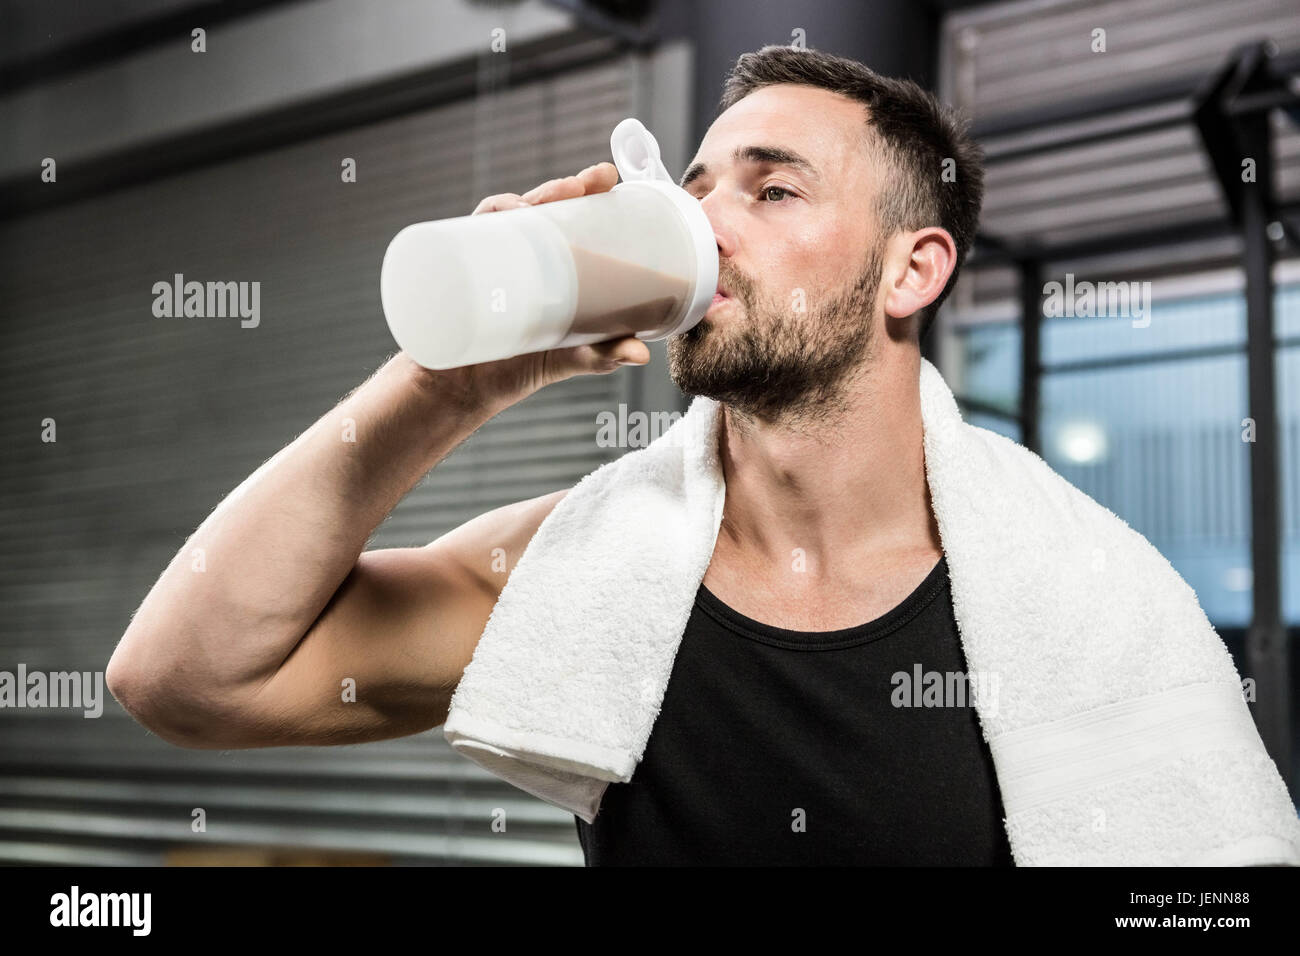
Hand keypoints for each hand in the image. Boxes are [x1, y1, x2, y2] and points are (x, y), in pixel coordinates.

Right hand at [416, 163, 651, 410]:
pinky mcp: (463, 271)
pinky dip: (485, 223)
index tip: (606, 177)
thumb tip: (641, 355)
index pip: (570, 217)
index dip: (586, 190)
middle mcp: (521, 256)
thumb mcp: (569, 358)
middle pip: (539, 207)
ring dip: (522, 201)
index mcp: (552, 265)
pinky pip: (469, 236)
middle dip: (560, 188)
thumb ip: (602, 355)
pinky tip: (501, 222)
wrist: (463, 390)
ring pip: (505, 215)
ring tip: (538, 207)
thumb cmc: (519, 367)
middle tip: (581, 185)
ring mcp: (491, 261)